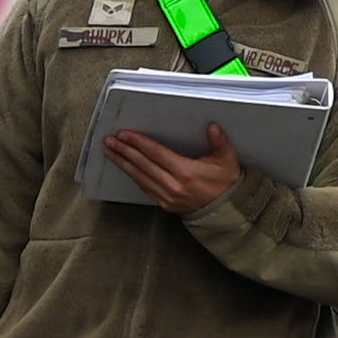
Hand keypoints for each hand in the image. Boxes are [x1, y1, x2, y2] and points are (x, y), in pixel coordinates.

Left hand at [103, 121, 248, 215]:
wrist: (227, 210)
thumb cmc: (226, 184)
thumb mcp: (227, 160)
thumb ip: (219, 142)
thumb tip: (212, 127)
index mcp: (186, 172)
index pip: (156, 153)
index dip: (138, 143)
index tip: (125, 134)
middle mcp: (173, 185)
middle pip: (143, 165)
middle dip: (124, 151)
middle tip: (110, 141)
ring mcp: (167, 196)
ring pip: (139, 177)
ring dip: (123, 163)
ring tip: (111, 152)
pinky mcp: (165, 204)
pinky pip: (144, 187)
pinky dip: (133, 176)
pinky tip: (125, 168)